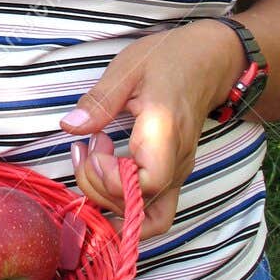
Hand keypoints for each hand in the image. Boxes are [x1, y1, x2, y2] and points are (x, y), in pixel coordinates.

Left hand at [58, 27, 228, 238]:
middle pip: (142, 208)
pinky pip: (153, 210)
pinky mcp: (173, 177)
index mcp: (164, 133)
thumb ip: (100, 100)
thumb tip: (71, 126)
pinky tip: (104, 175)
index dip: (111, 179)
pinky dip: (124, 205)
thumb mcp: (128, 68)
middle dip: (100, 189)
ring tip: (93, 163)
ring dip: (111, 203)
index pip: (147, 184)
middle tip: (85, 149)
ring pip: (150, 220)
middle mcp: (176, 162)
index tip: (93, 146)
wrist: (208, 62)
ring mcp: (178, 173)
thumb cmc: (169, 60)